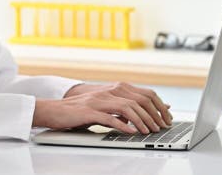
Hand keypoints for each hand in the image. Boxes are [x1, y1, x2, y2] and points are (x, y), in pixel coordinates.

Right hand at [33, 82, 172, 133]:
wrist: (54, 110)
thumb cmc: (80, 110)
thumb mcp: (105, 107)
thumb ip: (125, 108)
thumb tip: (147, 113)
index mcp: (114, 89)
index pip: (145, 93)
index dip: (159, 106)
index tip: (167, 118)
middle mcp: (108, 92)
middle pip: (139, 99)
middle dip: (155, 114)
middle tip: (162, 127)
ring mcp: (98, 100)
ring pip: (127, 107)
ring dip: (142, 120)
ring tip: (149, 131)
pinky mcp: (89, 111)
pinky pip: (109, 118)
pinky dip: (123, 125)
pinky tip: (131, 132)